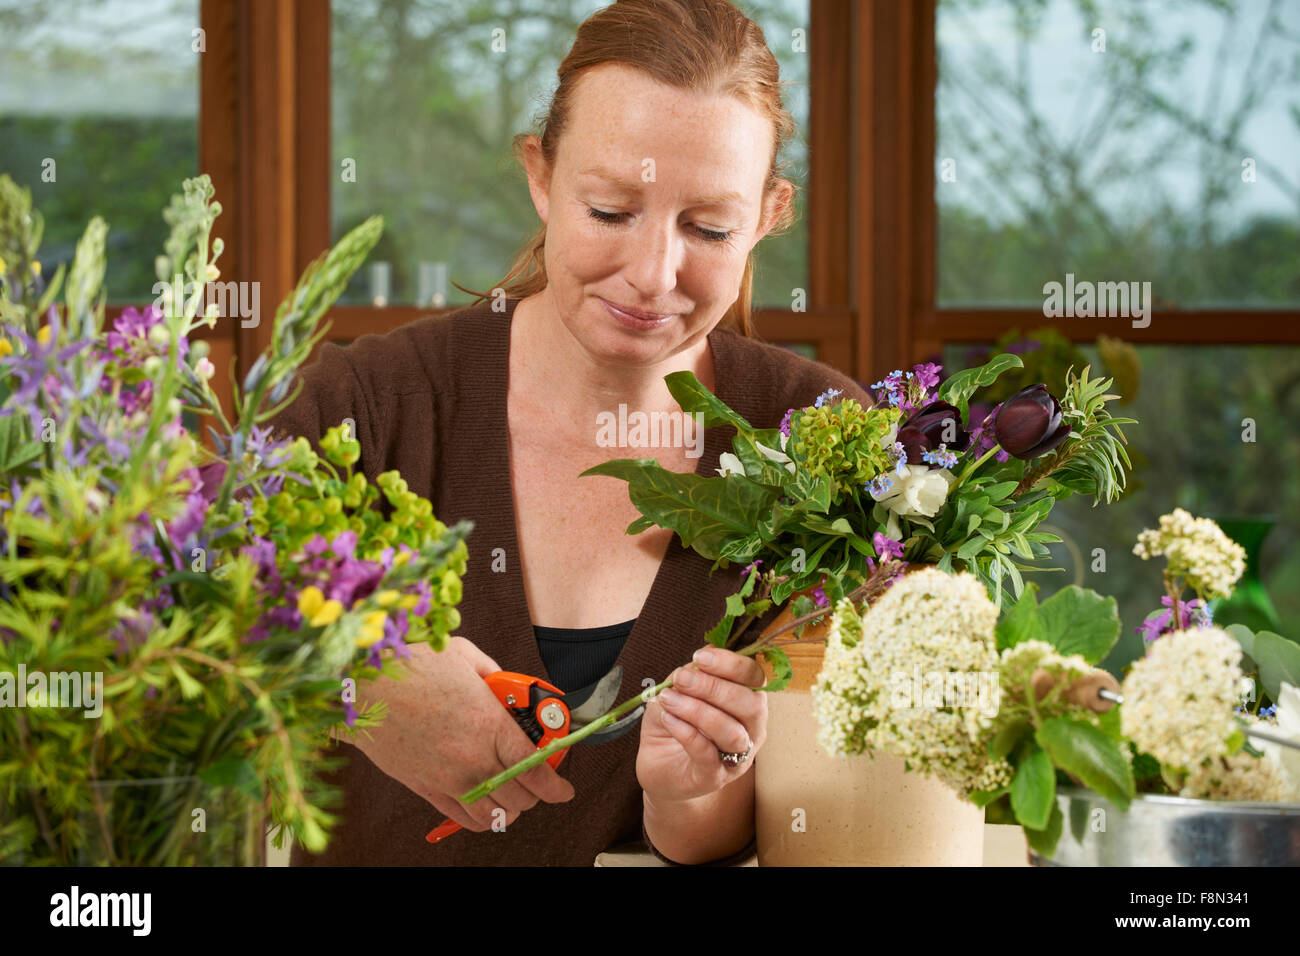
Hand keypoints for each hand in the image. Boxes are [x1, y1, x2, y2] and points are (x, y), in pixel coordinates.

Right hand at [348, 637, 574, 830]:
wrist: (360, 686)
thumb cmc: (410, 664)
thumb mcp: (466, 657)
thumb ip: (496, 676)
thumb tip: (511, 689)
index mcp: (489, 724)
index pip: (536, 769)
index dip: (557, 785)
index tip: (565, 788)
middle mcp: (473, 758)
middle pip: (521, 797)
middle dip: (538, 793)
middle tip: (540, 780)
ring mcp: (448, 778)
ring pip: (493, 814)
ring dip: (511, 808)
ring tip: (515, 794)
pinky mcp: (424, 787)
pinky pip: (461, 818)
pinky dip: (480, 818)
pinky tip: (485, 805)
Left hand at [636, 646, 767, 802]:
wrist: (660, 768)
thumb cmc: (674, 724)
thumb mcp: (679, 691)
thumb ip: (693, 673)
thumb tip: (707, 650)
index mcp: (747, 701)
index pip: (755, 677)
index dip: (731, 664)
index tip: (699, 658)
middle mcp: (751, 730)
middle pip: (750, 705)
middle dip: (714, 687)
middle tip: (681, 678)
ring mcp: (736, 757)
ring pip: (731, 731)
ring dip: (698, 710)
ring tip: (668, 699)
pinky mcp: (713, 777)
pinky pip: (707, 753)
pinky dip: (686, 732)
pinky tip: (668, 719)